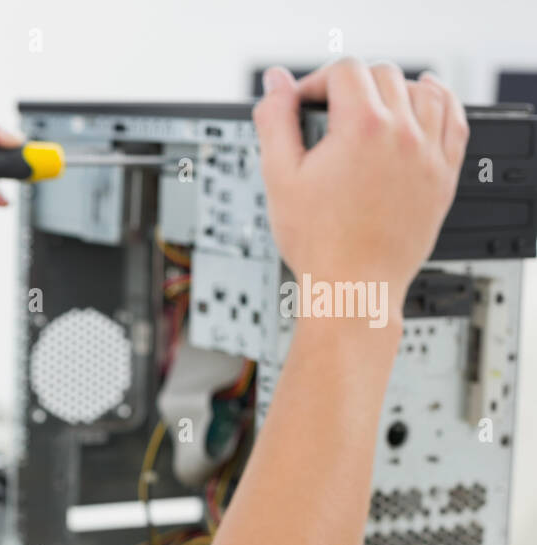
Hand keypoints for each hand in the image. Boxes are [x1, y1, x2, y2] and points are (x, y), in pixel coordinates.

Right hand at [252, 59, 467, 308]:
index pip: (344, 72)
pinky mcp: (444, 175)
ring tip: (373, 107)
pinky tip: (425, 102)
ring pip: (423, 91)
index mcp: (362, 128)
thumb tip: (276, 84)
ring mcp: (429, 154)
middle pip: (383, 76)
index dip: (316, 81)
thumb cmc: (316, 241)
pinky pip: (454, 120)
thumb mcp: (279, 177)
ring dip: (395, 89)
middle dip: (351, 85)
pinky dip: (440, 103)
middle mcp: (403, 134)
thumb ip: (274, 121)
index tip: (303, 105)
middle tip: (330, 111)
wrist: (353, 286)